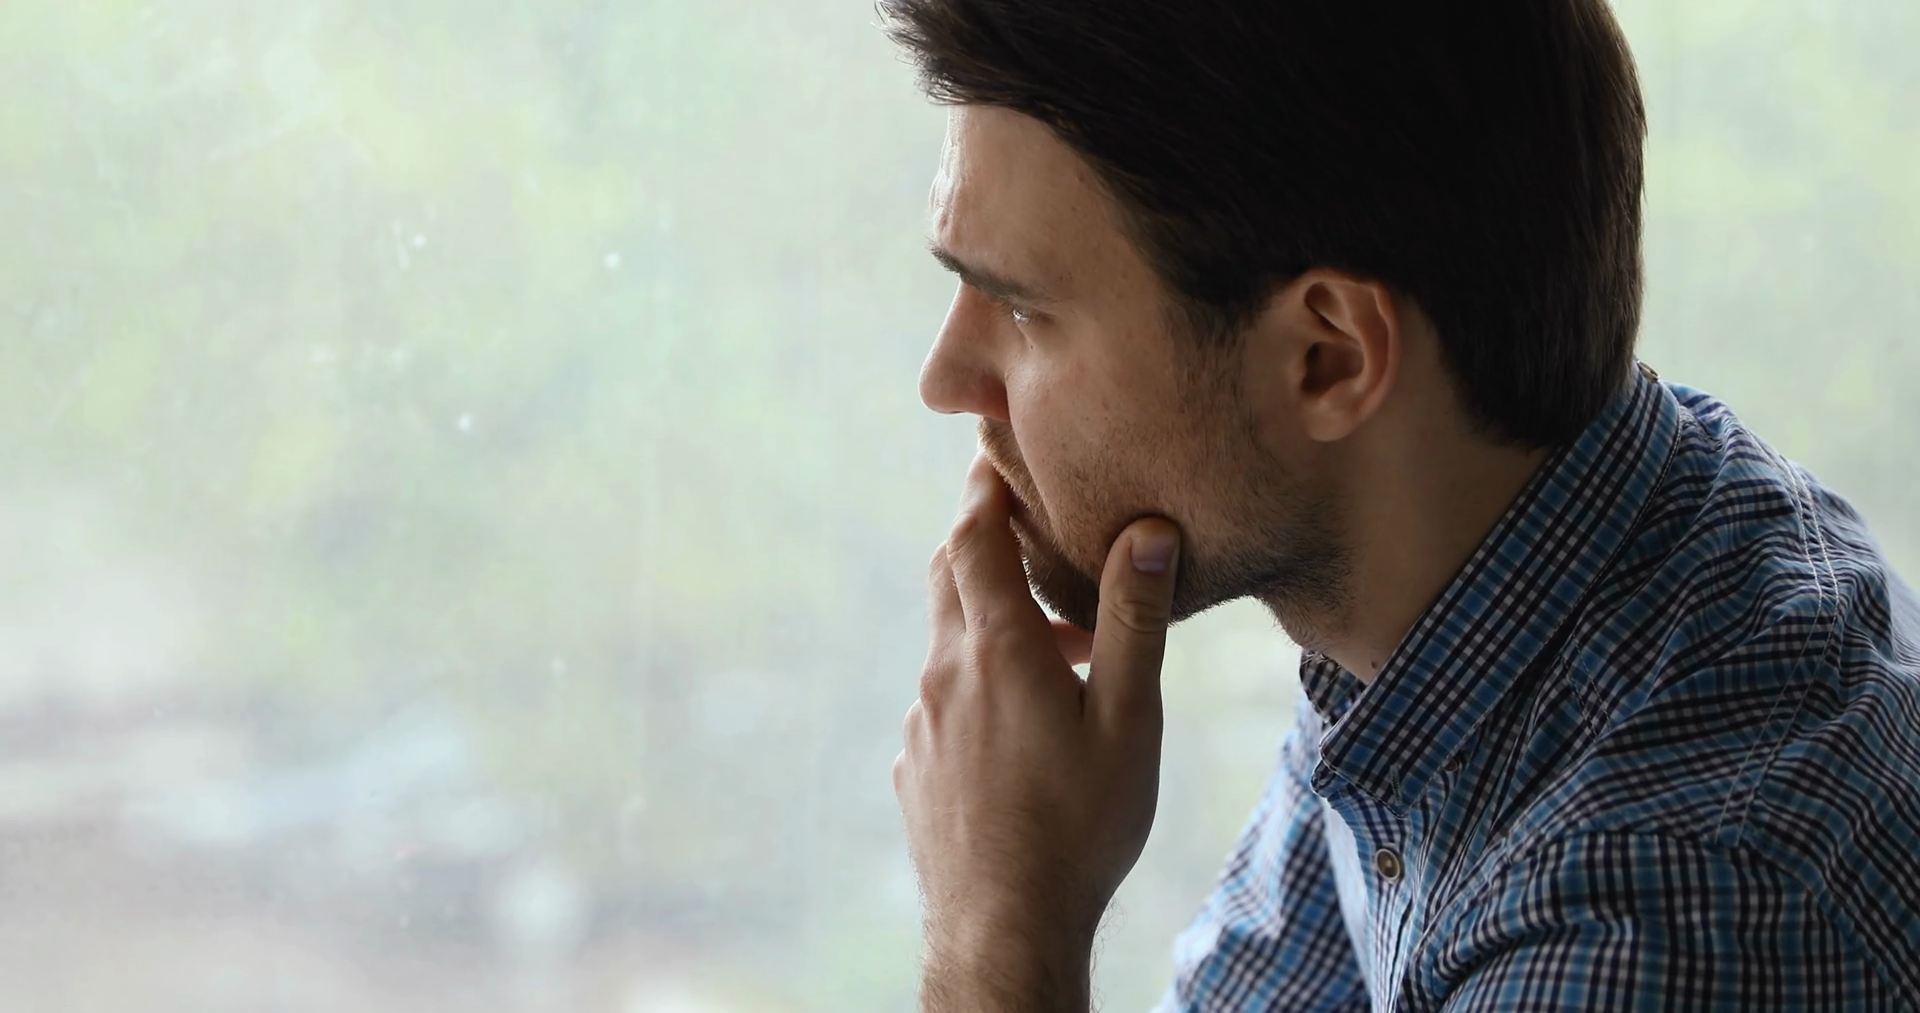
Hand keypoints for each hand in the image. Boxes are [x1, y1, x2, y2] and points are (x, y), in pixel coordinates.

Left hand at [894, 454, 1181, 1009]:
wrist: (1003, 928)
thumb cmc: (1079, 825)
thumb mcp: (1126, 718)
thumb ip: (1132, 620)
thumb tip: (1146, 530)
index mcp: (997, 649)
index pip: (972, 537)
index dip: (983, 491)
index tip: (998, 458)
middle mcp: (945, 673)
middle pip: (948, 575)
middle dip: (980, 541)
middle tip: (1025, 528)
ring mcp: (921, 723)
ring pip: (946, 641)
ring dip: (989, 620)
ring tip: (1056, 646)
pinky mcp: (915, 766)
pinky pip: (941, 699)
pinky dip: (975, 681)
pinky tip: (1021, 723)